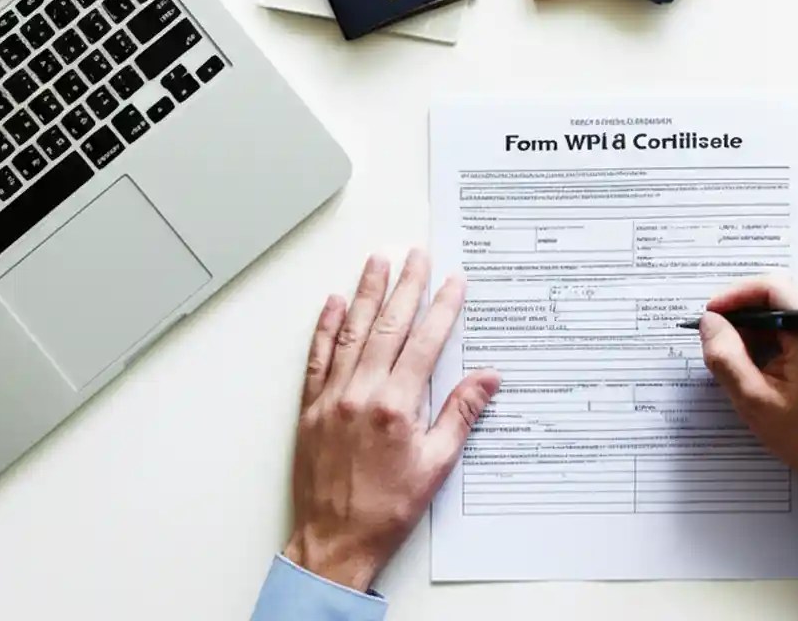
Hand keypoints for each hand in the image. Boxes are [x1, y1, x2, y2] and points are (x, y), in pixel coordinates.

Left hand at [284, 250, 499, 590]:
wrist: (334, 541)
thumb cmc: (388, 509)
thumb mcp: (437, 466)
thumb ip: (460, 415)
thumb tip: (488, 378)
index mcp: (396, 408)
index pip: (424, 343)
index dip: (442, 309)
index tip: (454, 282)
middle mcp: (361, 394)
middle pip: (387, 327)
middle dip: (406, 287)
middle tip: (417, 256)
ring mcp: (332, 398)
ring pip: (351, 333)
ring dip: (366, 294)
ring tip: (377, 262)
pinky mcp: (309, 408)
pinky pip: (318, 357)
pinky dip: (326, 327)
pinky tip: (334, 303)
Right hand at [699, 277, 797, 529]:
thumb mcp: (754, 399)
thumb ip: (726, 356)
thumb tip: (709, 322)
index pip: (773, 288)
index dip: (736, 295)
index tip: (712, 314)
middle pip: (780, 299)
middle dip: (745, 316)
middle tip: (719, 342)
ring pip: (788, 315)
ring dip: (759, 331)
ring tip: (741, 364)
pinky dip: (777, 341)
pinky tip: (763, 370)